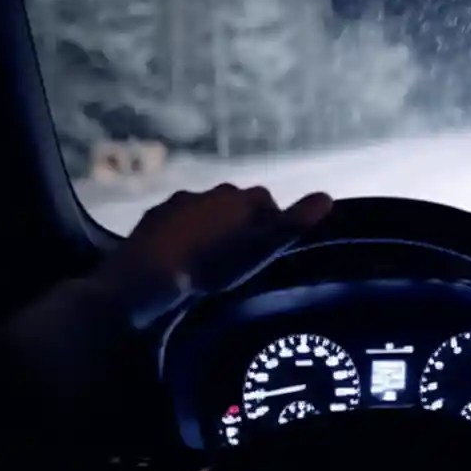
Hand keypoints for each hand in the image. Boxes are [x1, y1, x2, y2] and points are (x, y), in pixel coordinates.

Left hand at [93, 185, 332, 327]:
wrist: (143, 278)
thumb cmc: (207, 266)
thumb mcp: (257, 250)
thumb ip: (291, 224)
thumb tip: (327, 196)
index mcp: (236, 198)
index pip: (266, 201)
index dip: (271, 221)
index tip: (269, 246)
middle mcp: (208, 192)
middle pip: (234, 202)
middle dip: (240, 221)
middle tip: (241, 253)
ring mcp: (177, 203)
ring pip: (205, 210)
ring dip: (212, 225)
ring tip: (211, 256)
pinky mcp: (153, 219)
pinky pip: (177, 221)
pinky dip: (184, 232)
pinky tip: (181, 254)